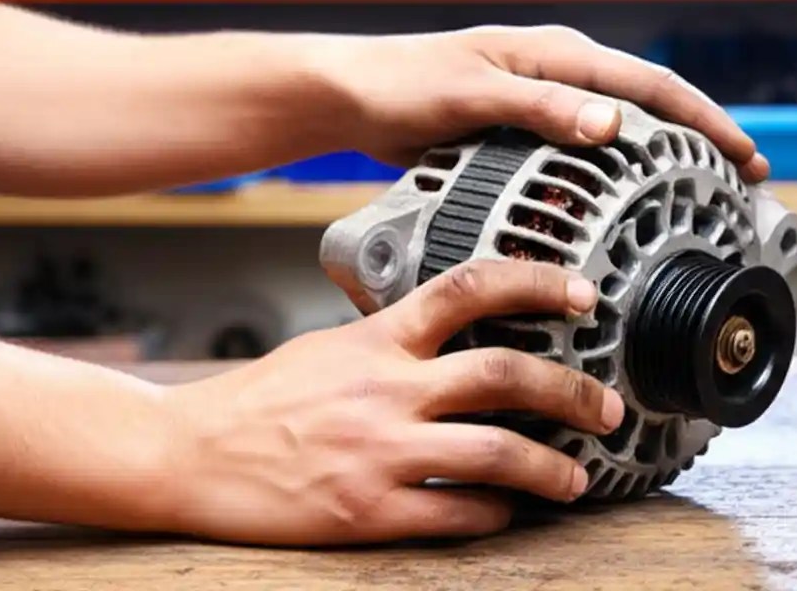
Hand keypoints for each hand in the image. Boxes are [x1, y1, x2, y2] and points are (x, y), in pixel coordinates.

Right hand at [159, 260, 624, 545]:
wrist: (190, 454)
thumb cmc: (259, 401)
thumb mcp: (328, 347)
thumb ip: (392, 341)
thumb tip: (453, 337)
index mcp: (377, 340)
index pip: (469, 289)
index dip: (536, 283)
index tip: (580, 292)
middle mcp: (386, 389)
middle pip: (505, 375)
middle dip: (573, 392)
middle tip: (606, 407)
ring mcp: (380, 453)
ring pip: (497, 452)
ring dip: (552, 467)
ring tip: (576, 476)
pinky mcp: (368, 511)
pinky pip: (457, 514)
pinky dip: (495, 514)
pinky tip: (507, 512)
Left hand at [311, 25, 768, 182]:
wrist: (356, 98)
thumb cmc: (406, 84)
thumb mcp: (476, 94)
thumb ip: (543, 108)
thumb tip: (613, 124)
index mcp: (559, 56)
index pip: (652, 87)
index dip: (705, 123)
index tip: (745, 158)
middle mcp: (561, 76)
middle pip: (650, 111)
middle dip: (699, 147)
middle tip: (739, 189)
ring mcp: (545, 106)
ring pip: (622, 136)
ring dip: (662, 167)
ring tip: (697, 205)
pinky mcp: (526, 134)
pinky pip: (585, 158)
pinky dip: (614, 181)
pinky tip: (625, 210)